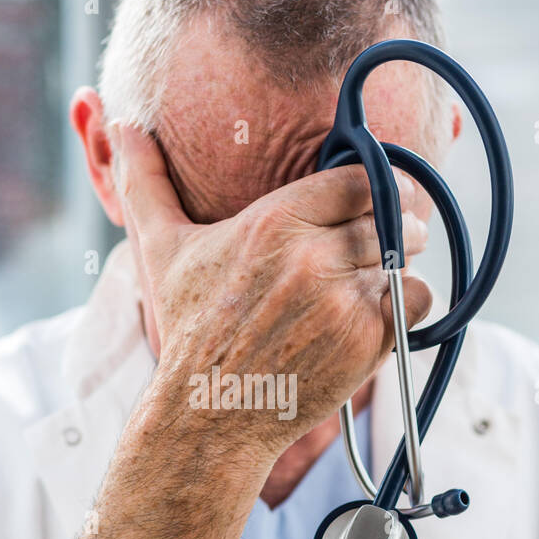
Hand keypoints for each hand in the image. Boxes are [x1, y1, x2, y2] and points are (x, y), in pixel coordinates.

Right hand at [111, 124, 430, 457]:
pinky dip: (409, 303)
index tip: (375, 200)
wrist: (210, 414)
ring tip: (374, 278)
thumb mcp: (163, 249)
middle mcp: (312, 256)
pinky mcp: (366, 340)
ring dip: (398, 266)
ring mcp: (342, 300)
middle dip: (396, 226)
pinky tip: (380, 312)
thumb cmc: (189, 330)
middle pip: (389, 217)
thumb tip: (121, 125)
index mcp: (274, 221)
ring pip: (404, 258)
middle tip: (390, 238)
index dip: (374, 189)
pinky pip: (416, 300)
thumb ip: (147, 182)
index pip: (359, 180)